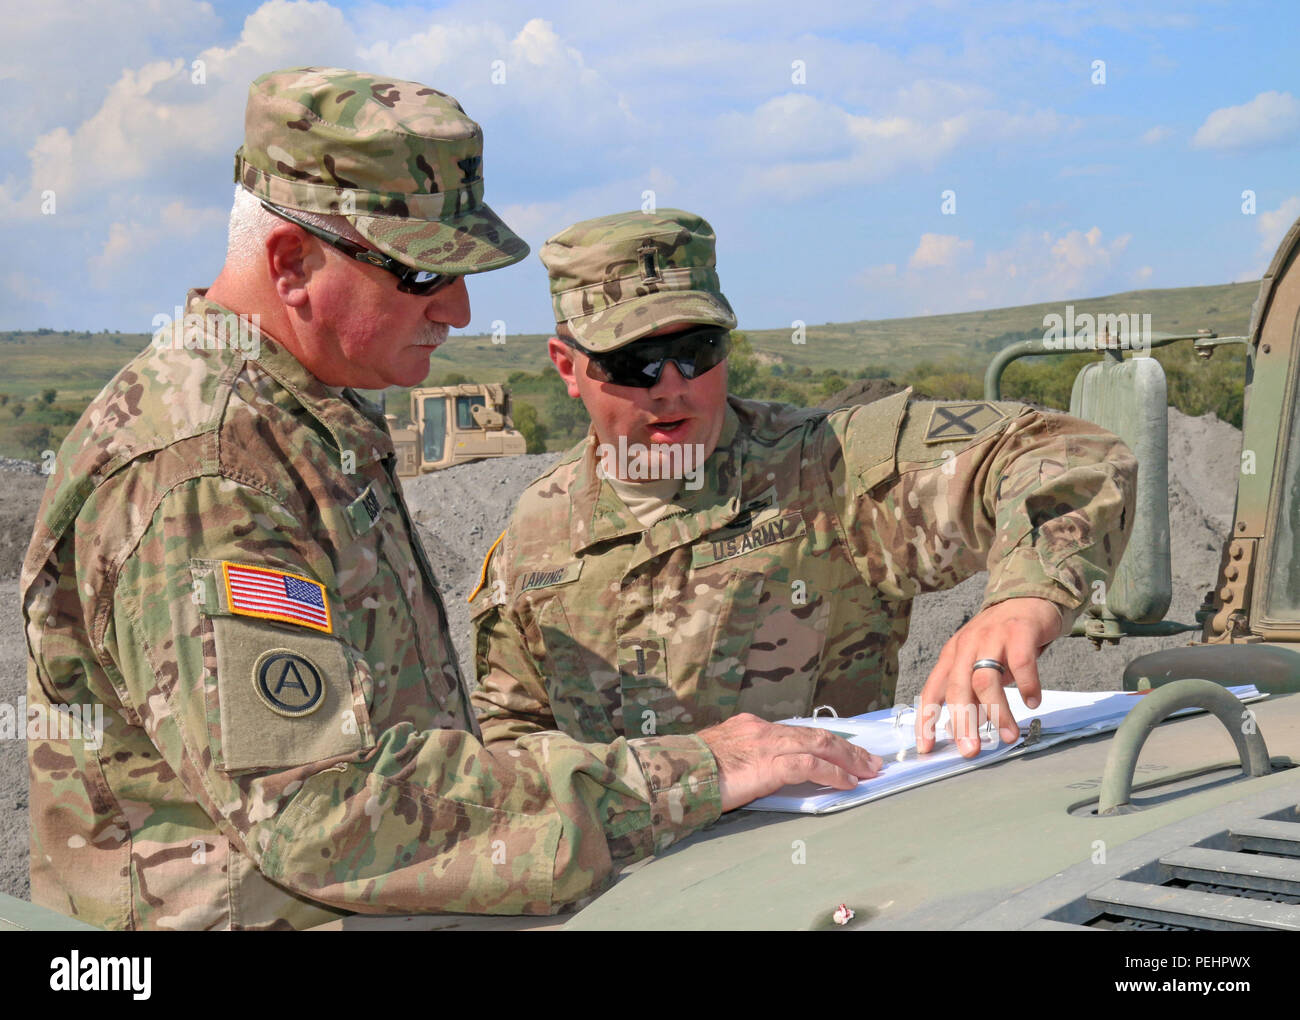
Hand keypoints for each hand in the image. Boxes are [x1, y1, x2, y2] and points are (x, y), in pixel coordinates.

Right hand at [698, 713, 882, 811]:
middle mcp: (763, 730)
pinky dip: (833, 773)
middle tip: (870, 760)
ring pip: (820, 745)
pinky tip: (847, 783)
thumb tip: (760, 772)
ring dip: (849, 759)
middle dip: (847, 747)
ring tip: (869, 771)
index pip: (798, 731)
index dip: (825, 741)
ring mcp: (768, 745)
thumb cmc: (691, 769)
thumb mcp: (721, 755)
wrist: (676, 770)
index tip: (845, 750)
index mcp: (752, 726)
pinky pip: (811, 766)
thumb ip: (744, 758)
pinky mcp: (769, 764)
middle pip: (815, 734)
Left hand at [915, 597, 1063, 758]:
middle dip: (962, 722)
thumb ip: (970, 692)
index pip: (932, 691)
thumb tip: (962, 730)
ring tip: (1008, 735)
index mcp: (951, 656)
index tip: (927, 748)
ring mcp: (991, 636)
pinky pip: (1020, 662)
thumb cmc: (1001, 639)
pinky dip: (1026, 685)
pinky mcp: (1018, 631)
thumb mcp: (977, 663)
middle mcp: (966, 645)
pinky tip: (1032, 702)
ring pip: (986, 679)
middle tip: (971, 750)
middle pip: (957, 688)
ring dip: (997, 711)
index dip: (926, 720)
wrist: (1028, 599)